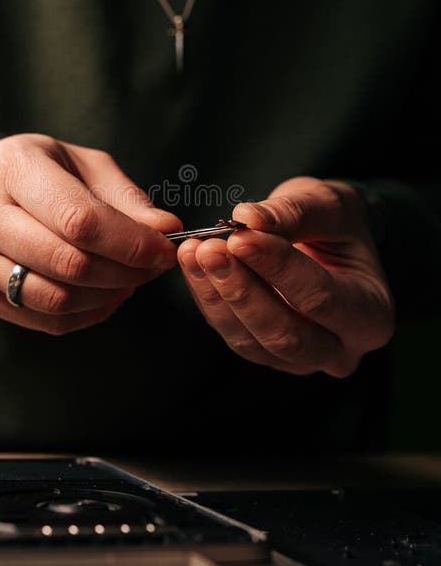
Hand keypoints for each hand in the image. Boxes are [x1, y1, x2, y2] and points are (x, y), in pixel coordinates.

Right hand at [0, 134, 180, 332]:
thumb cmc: (36, 171)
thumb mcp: (81, 164)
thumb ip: (124, 198)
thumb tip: (167, 230)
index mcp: (11, 169)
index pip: (78, 220)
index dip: (131, 242)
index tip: (166, 249)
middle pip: (69, 264)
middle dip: (126, 272)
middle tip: (154, 266)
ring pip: (57, 300)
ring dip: (108, 296)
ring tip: (130, 279)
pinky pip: (44, 320)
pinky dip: (87, 314)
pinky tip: (105, 294)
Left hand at [177, 177, 393, 377]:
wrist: (328, 241)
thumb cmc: (335, 224)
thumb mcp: (326, 206)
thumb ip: (292, 213)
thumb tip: (247, 219)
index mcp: (371, 314)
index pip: (320, 297)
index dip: (277, 268)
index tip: (240, 237)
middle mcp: (340, 349)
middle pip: (285, 334)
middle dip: (242, 290)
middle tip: (209, 249)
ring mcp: (301, 360)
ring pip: (251, 341)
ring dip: (216, 295)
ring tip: (193, 251)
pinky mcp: (266, 354)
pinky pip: (232, 333)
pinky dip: (209, 298)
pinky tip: (193, 264)